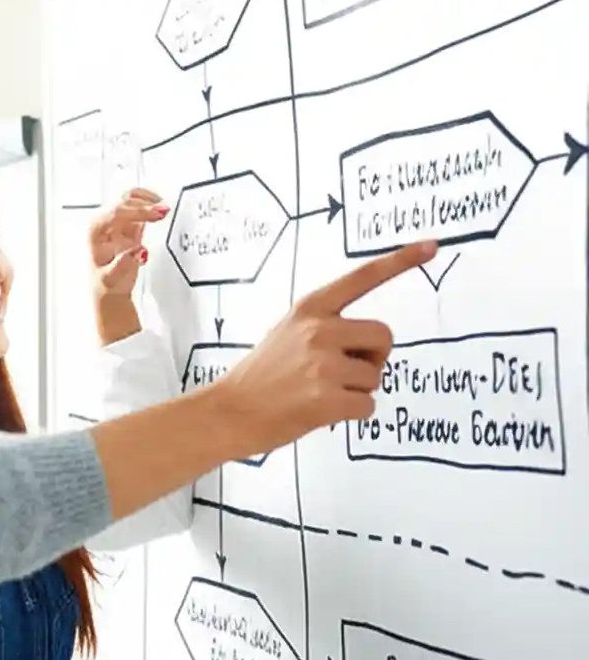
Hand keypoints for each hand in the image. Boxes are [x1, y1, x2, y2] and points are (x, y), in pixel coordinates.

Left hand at [89, 188, 169, 297]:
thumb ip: (123, 265)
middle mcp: (105, 222)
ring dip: (149, 200)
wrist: (110, 290)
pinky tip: (161, 210)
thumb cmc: (107, 283)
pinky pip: (139, 207)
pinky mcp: (129, 225)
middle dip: (145, 204)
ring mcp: (117, 222)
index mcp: (96, 230)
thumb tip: (139, 251)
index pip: (117, 212)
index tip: (156, 214)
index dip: (138, 211)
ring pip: (131, 199)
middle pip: (124, 202)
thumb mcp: (111, 280)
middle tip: (164, 211)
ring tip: (164, 208)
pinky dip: (151, 205)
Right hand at [214, 240, 438, 453]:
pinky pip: (367, 405)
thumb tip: (366, 347)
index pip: (363, 277)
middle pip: (384, 336)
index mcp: (310, 309)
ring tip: (320, 394)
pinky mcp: (327, 398)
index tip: (432, 245)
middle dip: (374, 358)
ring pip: (375, 376)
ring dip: (357, 390)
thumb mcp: (286, 334)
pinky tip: (322, 412)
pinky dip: (352, 414)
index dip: (401, 261)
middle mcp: (319, 329)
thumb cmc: (259, 377)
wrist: (228, 413)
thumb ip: (324, 329)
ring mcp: (323, 364)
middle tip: (345, 373)